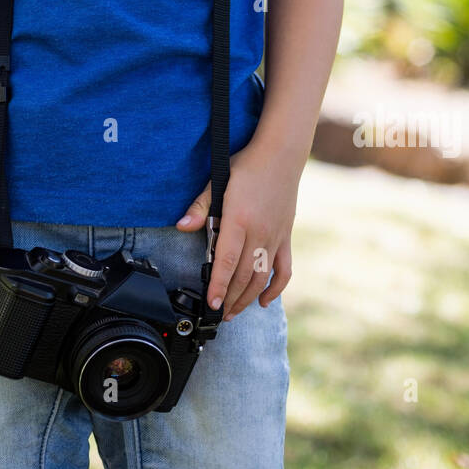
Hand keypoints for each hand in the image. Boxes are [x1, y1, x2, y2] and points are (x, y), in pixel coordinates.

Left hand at [175, 142, 296, 319]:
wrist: (280, 155)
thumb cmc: (246, 166)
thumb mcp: (218, 181)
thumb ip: (200, 208)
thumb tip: (182, 226)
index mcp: (239, 220)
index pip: (227, 261)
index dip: (219, 286)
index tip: (212, 304)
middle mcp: (259, 233)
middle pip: (244, 275)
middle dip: (231, 298)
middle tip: (219, 314)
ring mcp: (275, 237)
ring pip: (262, 277)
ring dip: (248, 298)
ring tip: (234, 311)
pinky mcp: (286, 237)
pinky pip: (284, 269)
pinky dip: (276, 288)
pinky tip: (265, 300)